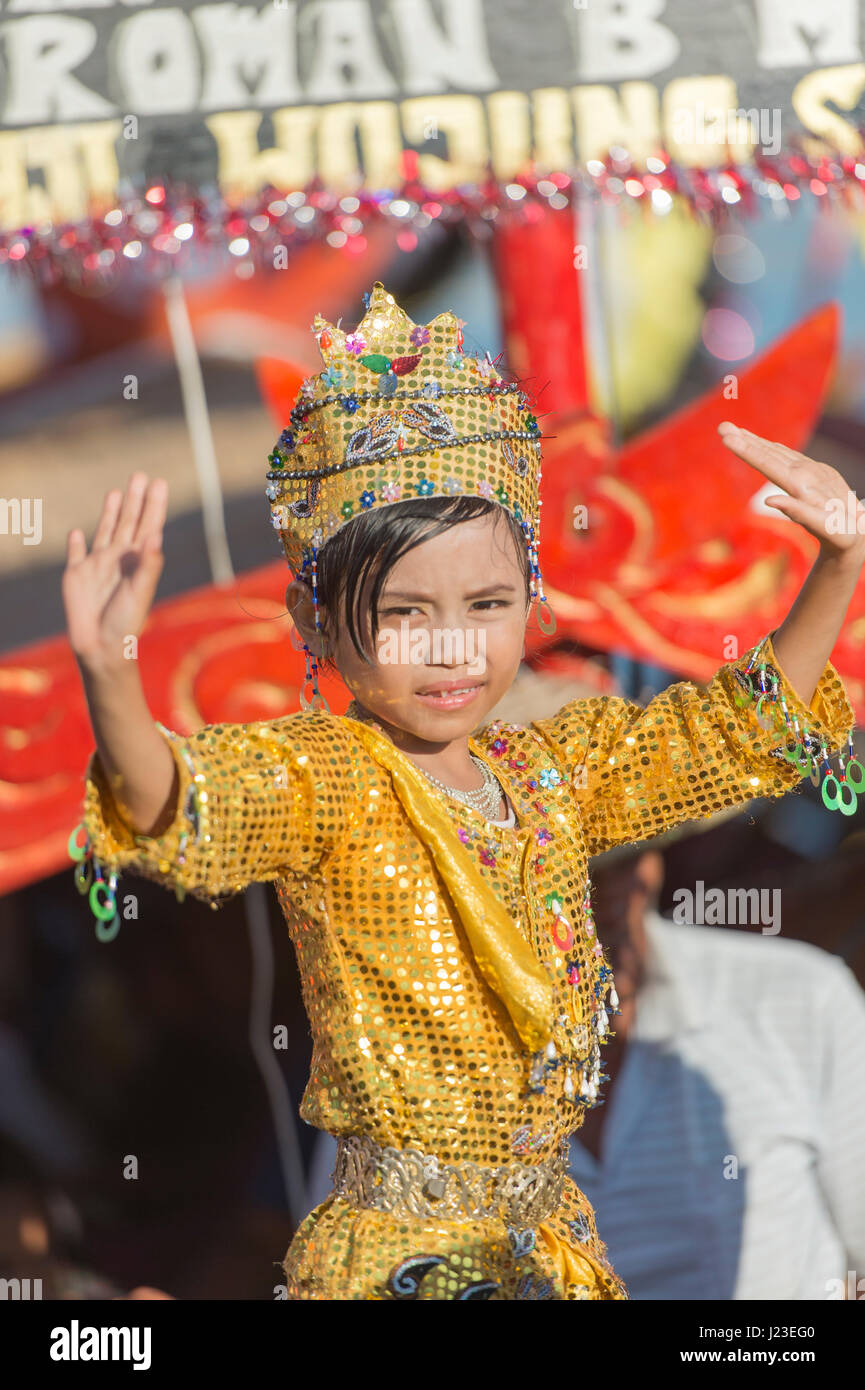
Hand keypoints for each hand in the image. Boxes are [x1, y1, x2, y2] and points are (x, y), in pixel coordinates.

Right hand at [63, 474, 167, 669]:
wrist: (101, 647)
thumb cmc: (126, 622)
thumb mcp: (140, 591)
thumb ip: (148, 564)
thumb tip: (155, 535)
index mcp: (136, 561)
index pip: (148, 526)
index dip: (153, 505)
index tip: (159, 483)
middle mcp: (118, 559)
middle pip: (128, 522)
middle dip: (135, 500)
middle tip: (141, 475)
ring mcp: (96, 566)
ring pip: (105, 531)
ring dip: (110, 512)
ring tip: (117, 491)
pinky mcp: (75, 576)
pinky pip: (75, 554)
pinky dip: (76, 543)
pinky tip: (77, 532)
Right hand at [718, 422, 864, 567]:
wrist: (863, 527)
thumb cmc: (843, 532)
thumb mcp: (826, 527)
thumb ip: (800, 513)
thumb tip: (769, 500)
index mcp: (806, 486)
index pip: (770, 465)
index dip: (748, 452)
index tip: (728, 439)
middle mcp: (808, 474)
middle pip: (771, 455)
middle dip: (746, 442)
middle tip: (723, 427)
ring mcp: (814, 471)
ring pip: (779, 453)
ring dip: (756, 442)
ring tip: (735, 431)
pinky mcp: (818, 472)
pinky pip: (789, 458)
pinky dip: (772, 450)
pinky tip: (762, 445)